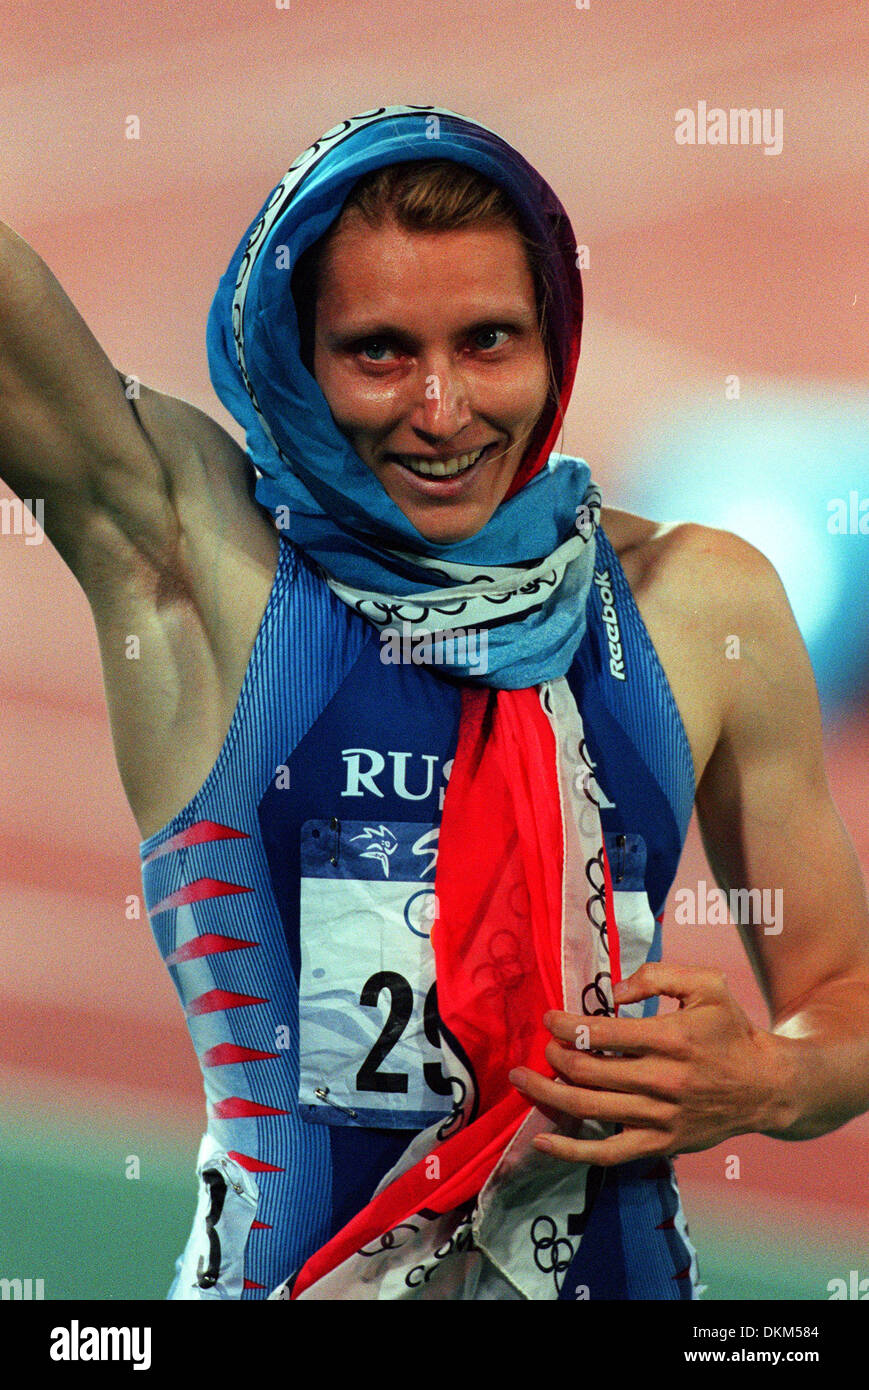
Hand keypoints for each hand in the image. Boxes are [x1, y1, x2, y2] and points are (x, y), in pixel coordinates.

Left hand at [508, 962, 777, 1165]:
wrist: (766, 1085)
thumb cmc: (730, 1029)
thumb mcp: (706, 985)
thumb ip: (657, 975)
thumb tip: (614, 991)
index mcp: (670, 1038)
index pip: (601, 1033)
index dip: (565, 1025)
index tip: (548, 1019)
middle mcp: (663, 1080)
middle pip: (588, 1072)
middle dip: (553, 1057)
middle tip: (541, 1047)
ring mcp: (660, 1117)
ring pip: (590, 1109)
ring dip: (548, 1094)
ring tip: (523, 1081)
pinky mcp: (661, 1144)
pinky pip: (607, 1154)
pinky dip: (570, 1150)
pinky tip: (542, 1140)